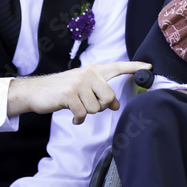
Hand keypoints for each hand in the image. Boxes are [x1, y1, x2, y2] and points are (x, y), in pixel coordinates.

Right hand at [8, 61, 150, 124]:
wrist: (37, 92)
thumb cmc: (62, 91)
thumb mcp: (83, 88)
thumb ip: (100, 92)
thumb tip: (116, 105)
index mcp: (94, 71)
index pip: (118, 67)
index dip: (135, 68)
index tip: (149, 68)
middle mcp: (89, 73)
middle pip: (109, 98)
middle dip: (100, 107)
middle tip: (87, 106)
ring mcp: (79, 82)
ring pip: (96, 108)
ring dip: (86, 113)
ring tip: (76, 107)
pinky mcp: (70, 93)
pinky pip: (82, 114)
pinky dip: (78, 119)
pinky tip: (72, 116)